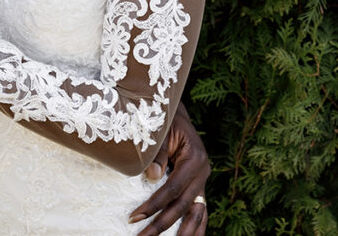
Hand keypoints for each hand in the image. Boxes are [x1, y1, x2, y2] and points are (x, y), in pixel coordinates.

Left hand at [130, 103, 209, 235]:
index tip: (134, 217)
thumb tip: (152, 178)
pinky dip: (196, 227)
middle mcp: (203, 172)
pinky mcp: (199, 185)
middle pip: (183, 205)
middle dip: (162, 224)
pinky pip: (199, 210)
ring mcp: (203, 180)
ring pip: (198, 213)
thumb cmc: (165, 121)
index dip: (153, 205)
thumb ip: (158, 154)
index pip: (172, 189)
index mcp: (195, 159)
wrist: (176, 115)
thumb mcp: (160, 132)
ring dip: (185, 233)